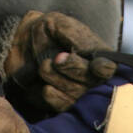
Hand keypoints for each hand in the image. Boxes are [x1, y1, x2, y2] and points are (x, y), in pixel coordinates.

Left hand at [3, 10, 117, 113]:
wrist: (24, 43)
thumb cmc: (47, 31)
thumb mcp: (60, 25)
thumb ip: (74, 36)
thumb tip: (89, 52)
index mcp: (98, 55)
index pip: (108, 67)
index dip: (104, 69)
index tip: (95, 65)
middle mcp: (92, 76)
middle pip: (92, 82)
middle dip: (74, 69)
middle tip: (57, 59)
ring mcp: (78, 92)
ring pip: (76, 95)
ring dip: (58, 80)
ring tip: (44, 66)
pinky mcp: (62, 103)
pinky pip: (62, 107)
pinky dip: (53, 97)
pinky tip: (46, 88)